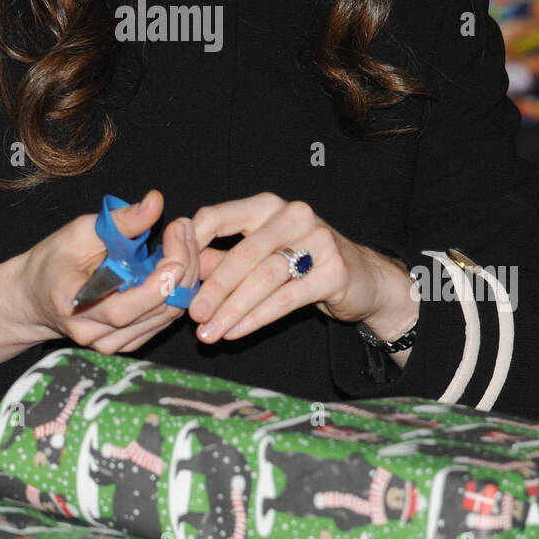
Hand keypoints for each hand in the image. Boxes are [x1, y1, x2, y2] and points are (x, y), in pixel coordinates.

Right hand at [14, 188, 199, 354]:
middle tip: (184, 230)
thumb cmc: (53, 261)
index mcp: (76, 306)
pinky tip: (175, 264)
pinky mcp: (126, 343)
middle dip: (182, 268)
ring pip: (167, 317)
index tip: (176, 239)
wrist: (35, 297)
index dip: (161, 279)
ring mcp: (111, 344)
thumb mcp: (80, 231)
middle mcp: (94, 333)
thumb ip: (121, 220)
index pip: (127, 306)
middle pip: (157, 311)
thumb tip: (156, 202)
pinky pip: (163, 320)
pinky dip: (176, 291)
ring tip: (182, 241)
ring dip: (184, 277)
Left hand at [188, 192, 417, 343]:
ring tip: (209, 333)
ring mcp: (318, 240)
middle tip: (192, 315)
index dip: (190, 245)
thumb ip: (220, 258)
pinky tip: (236, 332)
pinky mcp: (335, 271)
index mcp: (266, 206)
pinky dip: (257, 318)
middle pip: (243, 252)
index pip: (217, 216)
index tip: (173, 276)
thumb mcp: (259, 255)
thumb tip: (179, 268)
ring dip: (232, 308)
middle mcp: (292, 215)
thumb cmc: (303, 264)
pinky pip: (287, 298)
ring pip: (264, 277)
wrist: (365, 280)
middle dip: (214, 287)